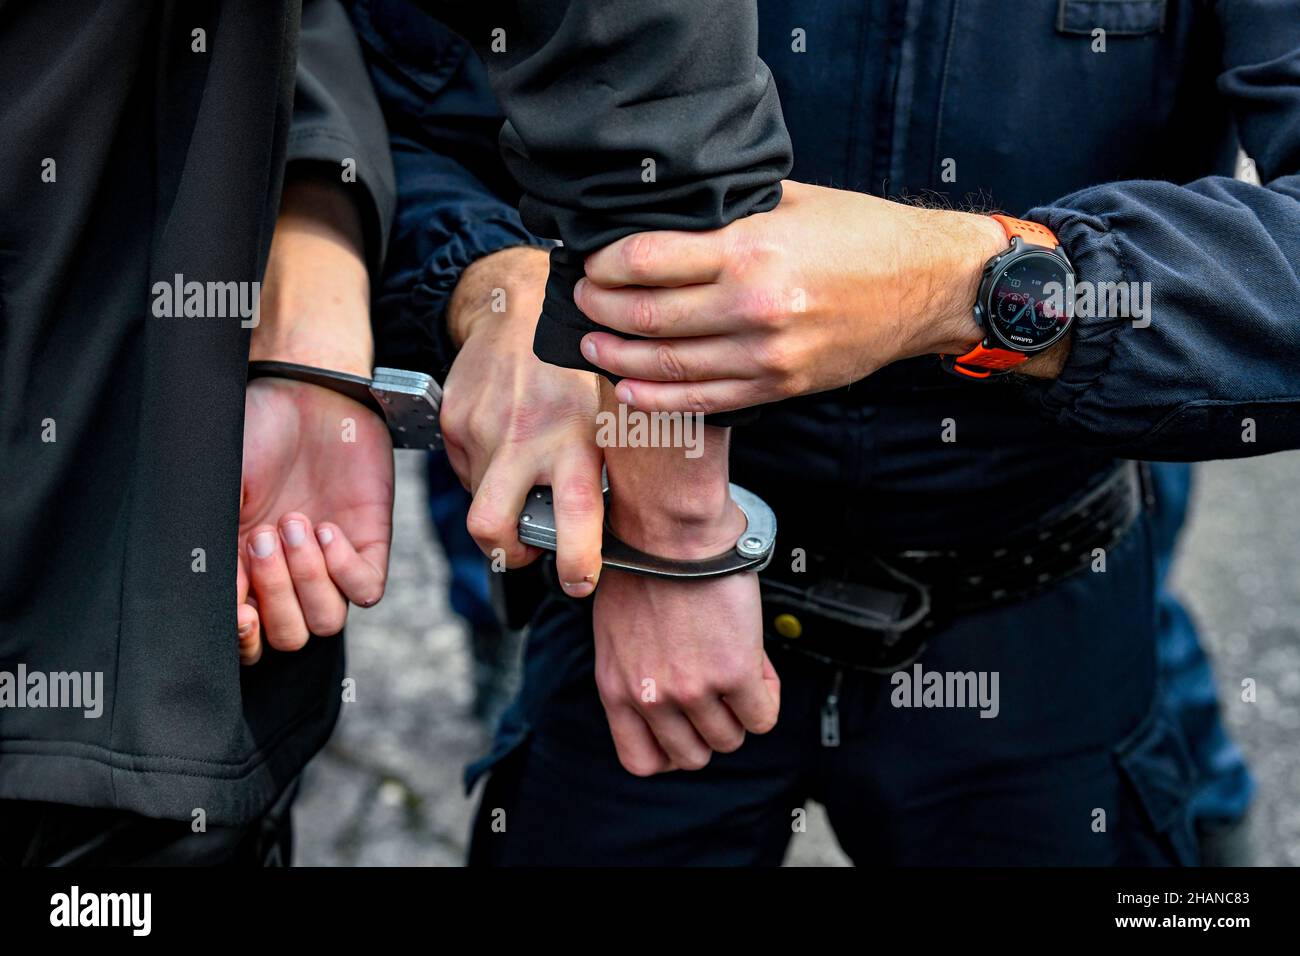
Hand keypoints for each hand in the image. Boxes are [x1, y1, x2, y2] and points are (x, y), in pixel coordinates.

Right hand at [237, 379, 393, 662]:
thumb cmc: (254, 431)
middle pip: (290, 636)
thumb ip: (213, 545)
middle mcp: (287, 574)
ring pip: (327, 621)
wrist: (304, 391)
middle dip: (275, 594)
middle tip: (263, 536)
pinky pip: (366, 590)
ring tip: (293, 523)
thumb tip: (217, 598)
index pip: (248, 640)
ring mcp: (330, 562)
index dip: (244, 640)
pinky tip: (326, 528)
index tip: (240, 611)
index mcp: (243, 570)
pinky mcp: (368, 543)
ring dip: (306, 578)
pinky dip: (343, 568)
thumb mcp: (217, 486)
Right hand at [440, 246, 605, 596]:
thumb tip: (602, 529)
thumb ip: (603, 466)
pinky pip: (463, 469)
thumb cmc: (580, 368)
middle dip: (506, 553)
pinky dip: (484, 467)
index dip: (576, 565)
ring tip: (526, 470)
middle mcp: (525, 439)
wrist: (525, 304)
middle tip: (525, 549)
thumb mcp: (612, 412)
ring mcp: (482, 430)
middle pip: (492, 530)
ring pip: (479, 500)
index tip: (579, 580)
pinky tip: (507, 438)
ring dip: (500, 500)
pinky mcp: (454, 419)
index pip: (574, 521)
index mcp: (576, 440)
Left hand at [575, 180, 1009, 413]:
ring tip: (592, 346)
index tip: (590, 262)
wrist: (926, 286)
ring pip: (668, 365)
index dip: (606, 264)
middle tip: (581, 302)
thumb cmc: (860, 235)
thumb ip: (726, 210)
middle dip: (600, 310)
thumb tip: (662, 214)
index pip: (647, 260)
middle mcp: (753, 307)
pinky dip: (659, 397)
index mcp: (751, 250)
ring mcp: (766, 355)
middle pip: (647, 316)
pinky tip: (629, 388)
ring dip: (618, 358)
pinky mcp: (780, 386)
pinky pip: (705, 398)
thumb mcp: (791, 202)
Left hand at [591, 393, 778, 774]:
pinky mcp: (732, 672)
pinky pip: (762, 716)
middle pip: (693, 755)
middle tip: (720, 686)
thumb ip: (639, 669)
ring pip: (730, 738)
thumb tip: (677, 690)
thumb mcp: (619, 627)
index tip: (686, 724)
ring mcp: (690, 689)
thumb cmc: (645, 560)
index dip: (672, 749)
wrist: (668, 527)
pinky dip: (766, 696)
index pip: (642, 761)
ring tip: (738, 665)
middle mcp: (649, 696)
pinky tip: (757, 662)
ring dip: (740, 709)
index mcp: (615, 687)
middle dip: (711, 725)